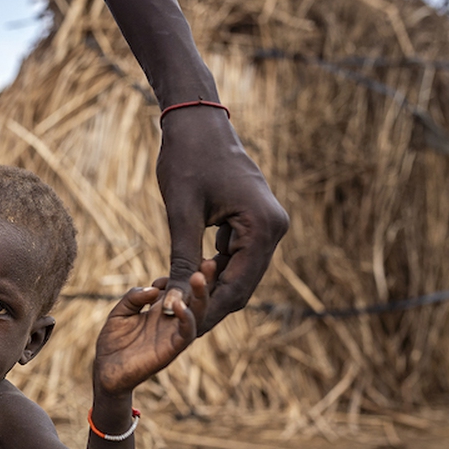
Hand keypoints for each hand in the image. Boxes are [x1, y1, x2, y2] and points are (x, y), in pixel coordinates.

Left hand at [93, 262, 215, 396]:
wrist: (106, 372)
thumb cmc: (113, 342)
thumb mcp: (120, 312)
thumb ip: (134, 297)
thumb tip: (155, 289)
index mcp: (160, 309)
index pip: (180, 288)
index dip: (184, 273)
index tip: (184, 258)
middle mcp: (171, 320)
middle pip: (195, 298)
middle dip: (203, 280)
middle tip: (208, 261)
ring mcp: (173, 335)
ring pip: (197, 314)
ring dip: (200, 296)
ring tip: (199, 277)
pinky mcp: (171, 350)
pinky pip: (186, 334)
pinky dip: (186, 319)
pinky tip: (180, 305)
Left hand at [156, 104, 288, 334]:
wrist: (197, 120)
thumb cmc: (188, 158)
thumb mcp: (182, 213)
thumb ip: (182, 260)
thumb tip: (173, 302)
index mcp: (264, 228)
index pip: (239, 287)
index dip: (209, 310)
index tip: (180, 328)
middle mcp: (274, 229)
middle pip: (243, 284)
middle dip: (209, 303)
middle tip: (175, 322)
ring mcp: (266, 225)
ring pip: (239, 272)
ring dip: (209, 288)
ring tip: (173, 300)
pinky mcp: (253, 221)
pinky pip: (235, 256)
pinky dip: (212, 269)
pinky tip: (182, 277)